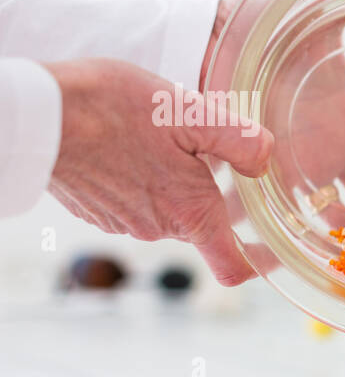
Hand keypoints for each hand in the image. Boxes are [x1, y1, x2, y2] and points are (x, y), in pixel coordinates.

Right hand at [46, 58, 272, 284]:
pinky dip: (144, 179)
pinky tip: (136, 143)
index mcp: (189, 213)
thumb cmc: (112, 109)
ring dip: (176, 182)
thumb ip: (241, 141)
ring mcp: (122, 222)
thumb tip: (265, 161)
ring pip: (167, 209)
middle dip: (217, 196)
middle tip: (220, 154)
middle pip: (203, 225)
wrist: (37, 113)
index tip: (275, 249)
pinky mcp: (94, 210)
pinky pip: (134, 200)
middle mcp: (157, 228)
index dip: (261, 262)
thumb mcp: (191, 112)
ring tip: (170, 136)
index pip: (234, 267)